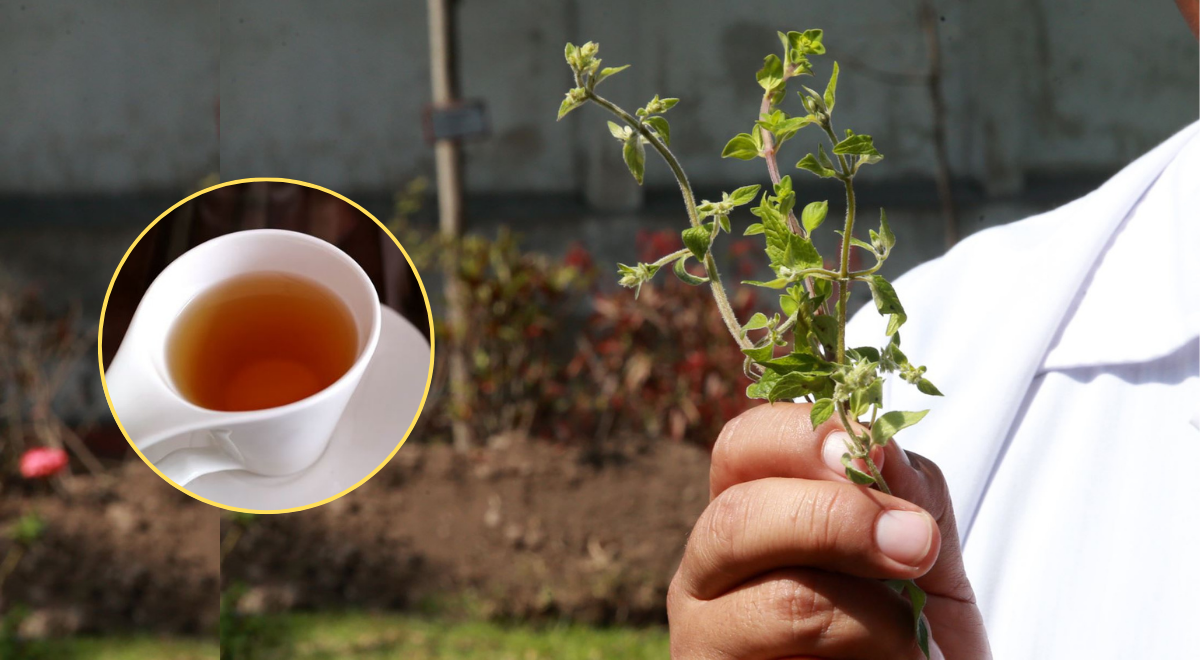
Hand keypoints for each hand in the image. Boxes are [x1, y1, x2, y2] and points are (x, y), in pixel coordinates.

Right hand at [667, 402, 990, 658]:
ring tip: (918, 637)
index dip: (799, 437)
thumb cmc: (916, 627)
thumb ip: (906, 488)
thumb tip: (875, 444)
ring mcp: (707, 639)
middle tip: (916, 543)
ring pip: (783, 601)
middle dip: (834, 520)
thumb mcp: (923, 543)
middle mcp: (710, 572)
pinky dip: (874, 657)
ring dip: (875, 613)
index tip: (869, 450)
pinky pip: (803, 658)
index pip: (742, 447)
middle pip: (736, 518)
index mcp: (746, 514)